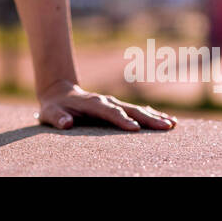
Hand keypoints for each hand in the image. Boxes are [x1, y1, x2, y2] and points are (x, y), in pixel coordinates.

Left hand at [36, 81, 176, 131]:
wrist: (59, 92)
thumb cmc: (54, 107)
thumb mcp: (49, 113)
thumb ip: (57, 118)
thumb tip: (67, 123)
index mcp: (92, 103)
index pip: (109, 112)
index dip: (122, 119)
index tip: (135, 128)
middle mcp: (106, 101)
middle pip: (129, 109)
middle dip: (148, 118)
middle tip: (165, 126)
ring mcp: (114, 103)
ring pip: (137, 109)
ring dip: (155, 116)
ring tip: (172, 124)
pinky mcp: (118, 107)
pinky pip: (138, 111)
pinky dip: (153, 115)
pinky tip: (168, 121)